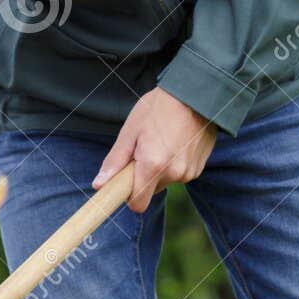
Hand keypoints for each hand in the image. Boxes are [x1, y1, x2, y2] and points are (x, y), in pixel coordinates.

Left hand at [91, 87, 217, 213]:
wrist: (195, 94)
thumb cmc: (158, 108)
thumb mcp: (131, 131)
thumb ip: (115, 161)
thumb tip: (99, 184)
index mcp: (153, 165)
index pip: (138, 204)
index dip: (129, 196)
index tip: (124, 182)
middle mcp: (173, 174)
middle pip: (150, 191)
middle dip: (143, 176)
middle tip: (143, 149)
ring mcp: (189, 172)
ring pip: (165, 181)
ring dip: (159, 168)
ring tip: (161, 141)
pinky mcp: (199, 168)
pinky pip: (179, 174)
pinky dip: (174, 164)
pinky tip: (175, 143)